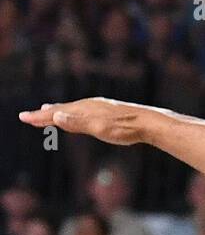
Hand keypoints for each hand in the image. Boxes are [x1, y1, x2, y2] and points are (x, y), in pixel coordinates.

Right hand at [18, 97, 146, 143]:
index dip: (40, 117)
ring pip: (73, 108)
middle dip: (45, 113)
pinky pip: (84, 110)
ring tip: (48, 110)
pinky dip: (74, 112)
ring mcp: (100, 107)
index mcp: (85, 109)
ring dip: (58, 110)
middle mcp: (90, 105)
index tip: (23, 117)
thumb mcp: (100, 127)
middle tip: (28, 115)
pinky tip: (78, 114)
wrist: (150, 123)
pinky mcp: (108, 112)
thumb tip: (56, 113)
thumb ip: (78, 122)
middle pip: (62, 109)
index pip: (57, 113)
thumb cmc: (125, 128)